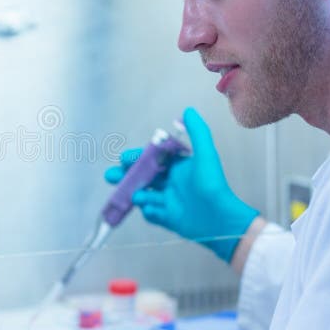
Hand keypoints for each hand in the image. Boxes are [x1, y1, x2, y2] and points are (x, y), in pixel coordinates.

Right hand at [104, 107, 258, 262]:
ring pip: (145, 196)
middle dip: (126, 177)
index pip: (152, 160)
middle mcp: (172, 183)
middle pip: (143, 178)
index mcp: (178, 167)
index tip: (124, 158)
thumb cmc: (212, 184)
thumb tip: (188, 110)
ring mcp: (170, 201)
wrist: (220, 218)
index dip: (137, 158)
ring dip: (137, 195)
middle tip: (110, 176)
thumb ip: (197, 131)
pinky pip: (152, 215)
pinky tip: (149, 209)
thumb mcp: (205, 154)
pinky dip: (148, 212)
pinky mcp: (169, 219)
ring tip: (135, 196)